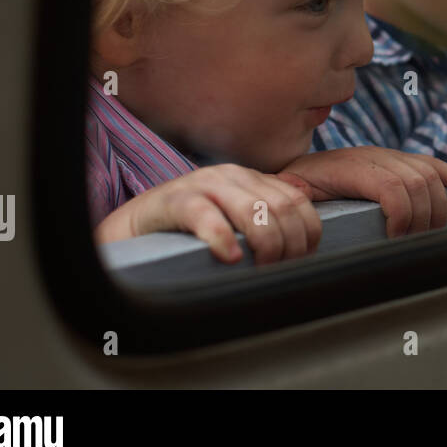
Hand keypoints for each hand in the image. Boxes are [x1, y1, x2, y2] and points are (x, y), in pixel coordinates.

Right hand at [93, 163, 321, 264]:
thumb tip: (304, 246)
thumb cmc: (192, 227)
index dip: (308, 232)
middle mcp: (232, 175)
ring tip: (260, 268)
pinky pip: (206, 216)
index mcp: (251, 178)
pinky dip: (223, 239)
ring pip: (253, 211)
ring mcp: (204, 184)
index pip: (297, 200)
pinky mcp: (177, 200)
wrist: (138, 221)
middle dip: (289, 244)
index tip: (303, 259)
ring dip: (265, 244)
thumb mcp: (234, 217)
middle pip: (280, 208)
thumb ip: (266, 220)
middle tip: (281, 270)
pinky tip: (230, 258)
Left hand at [277, 146, 446, 237]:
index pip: (390, 186)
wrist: (304, 164)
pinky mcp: (405, 160)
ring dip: (438, 208)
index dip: (401, 215)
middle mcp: (376, 157)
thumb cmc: (299, 183)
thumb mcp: (292, 188)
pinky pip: (437, 165)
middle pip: (417, 183)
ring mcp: (393, 156)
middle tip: (413, 243)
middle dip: (422, 218)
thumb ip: (294, 193)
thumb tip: (294, 199)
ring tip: (429, 234)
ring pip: (430, 176)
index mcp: (351, 167)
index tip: (395, 240)